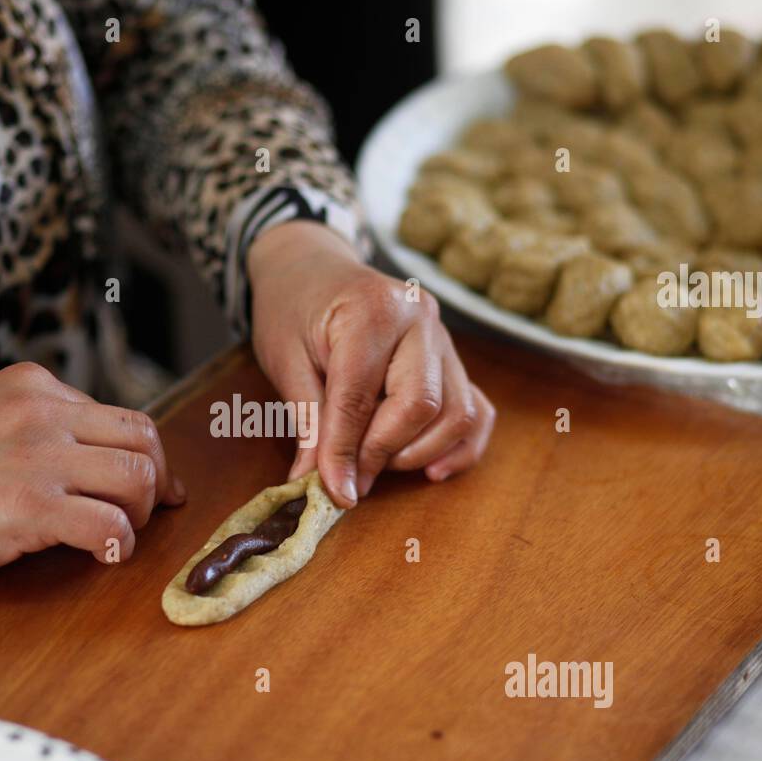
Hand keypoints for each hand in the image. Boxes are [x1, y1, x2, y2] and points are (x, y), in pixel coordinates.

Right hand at [0, 362, 183, 603]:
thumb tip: (89, 455)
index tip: (154, 487)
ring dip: (138, 515)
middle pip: (144, 440)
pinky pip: (110, 526)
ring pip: (138, 478)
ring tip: (114, 535)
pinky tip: (100, 556)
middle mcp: (43, 412)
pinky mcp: (29, 506)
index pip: (121, 415)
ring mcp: (38, 457)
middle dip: (156, 482)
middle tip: (148, 514)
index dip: (147, 457)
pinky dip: (118, 546)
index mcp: (33, 387)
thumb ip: (32, 424)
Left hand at [247, 221, 494, 507]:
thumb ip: (309, 420)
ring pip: (457, 414)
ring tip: (376, 463)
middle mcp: (420, 319)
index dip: (345, 452)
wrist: (312, 268)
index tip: (335, 492)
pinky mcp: (454, 359)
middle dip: (384, 453)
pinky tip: (430, 470)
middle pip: (422, 406)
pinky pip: (476, 411)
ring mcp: (444, 338)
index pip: (361, 396)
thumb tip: (317, 484)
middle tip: (353, 477)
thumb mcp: (285, 359)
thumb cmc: (293, 309)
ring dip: (418, 453)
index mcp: (371, 309)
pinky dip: (459, 447)